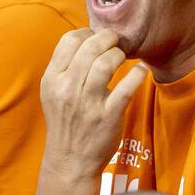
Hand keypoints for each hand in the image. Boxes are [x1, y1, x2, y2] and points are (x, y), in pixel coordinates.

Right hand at [39, 28, 147, 181]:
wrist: (70, 162)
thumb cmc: (65, 124)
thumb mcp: (52, 95)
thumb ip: (64, 69)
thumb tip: (86, 40)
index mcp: (52, 80)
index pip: (68, 41)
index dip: (86, 32)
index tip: (96, 37)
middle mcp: (67, 89)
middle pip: (90, 48)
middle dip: (108, 39)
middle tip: (115, 41)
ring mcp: (88, 104)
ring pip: (106, 63)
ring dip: (119, 54)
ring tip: (123, 56)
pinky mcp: (108, 116)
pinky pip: (127, 87)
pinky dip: (138, 74)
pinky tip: (141, 71)